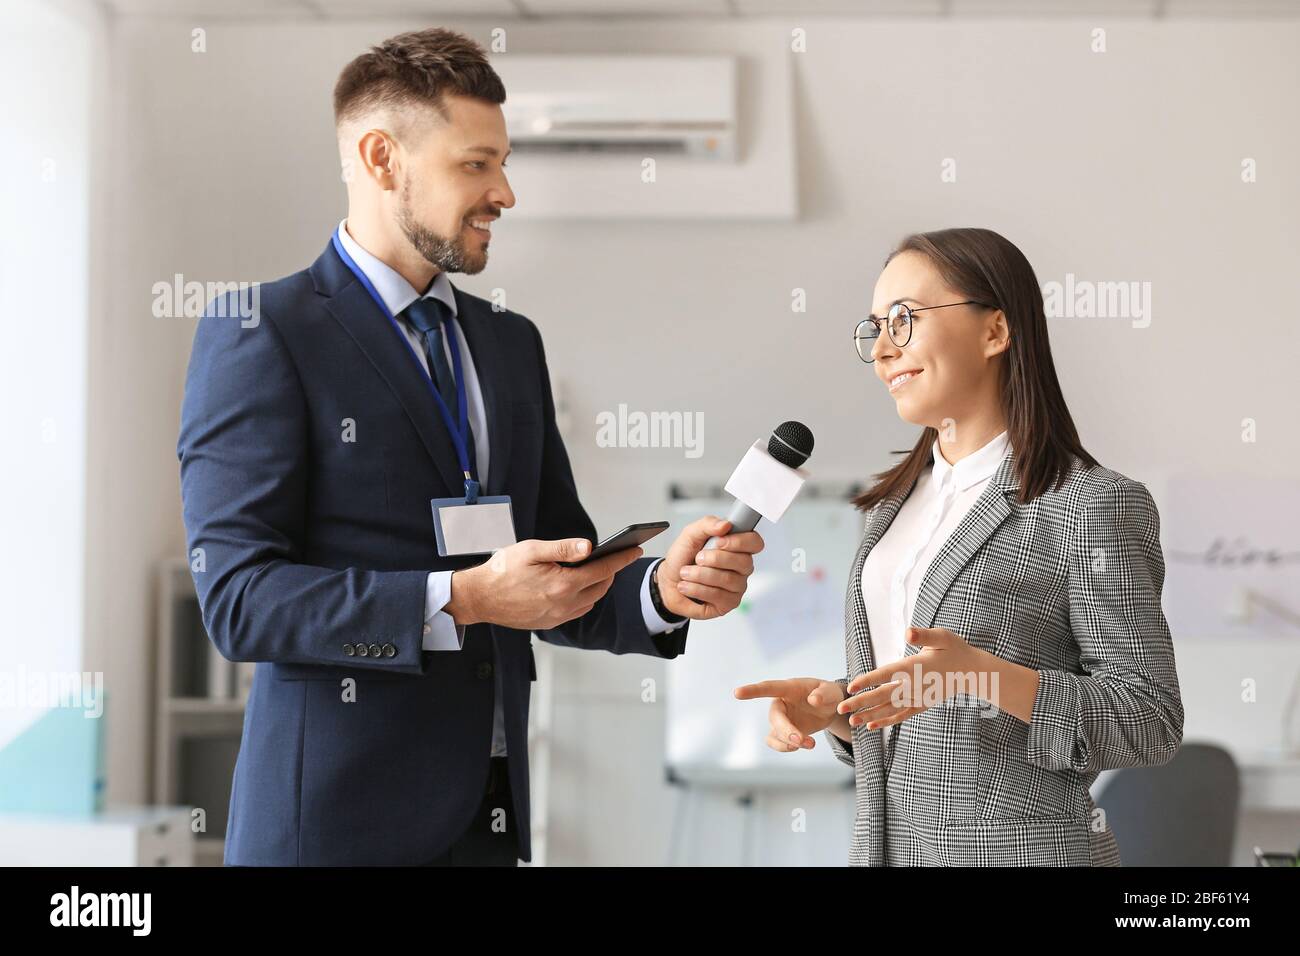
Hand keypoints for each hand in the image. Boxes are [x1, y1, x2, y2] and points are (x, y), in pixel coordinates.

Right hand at [446, 537, 642, 630]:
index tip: (635, 549)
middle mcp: (564, 604)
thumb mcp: (532, 550)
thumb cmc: (503, 570)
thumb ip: (563, 548)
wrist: (480, 598)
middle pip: (601, 587)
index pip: (603, 570)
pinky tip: (578, 585)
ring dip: (598, 585)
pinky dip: (584, 597)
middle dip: (611, 571)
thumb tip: (590, 547)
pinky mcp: (550, 622)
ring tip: (598, 569)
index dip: (622, 558)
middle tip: (615, 556)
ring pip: (590, 600)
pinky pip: (577, 610)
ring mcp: (558, 616)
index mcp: (563, 584)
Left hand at [655, 516, 763, 619]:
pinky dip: (697, 589)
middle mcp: (741, 567)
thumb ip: (707, 524)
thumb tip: (726, 524)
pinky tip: (687, 586)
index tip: (719, 541)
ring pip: (728, 580)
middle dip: (715, 559)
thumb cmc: (683, 558)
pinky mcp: (728, 603)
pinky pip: (719, 596)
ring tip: (685, 573)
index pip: (755, 542)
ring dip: (700, 575)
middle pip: (744, 562)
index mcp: (737, 546)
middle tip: (697, 558)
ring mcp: (737, 586)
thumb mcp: (690, 535)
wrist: (668, 581)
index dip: (740, 542)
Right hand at [733, 677, 846, 751]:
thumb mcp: (832, 692)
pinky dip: (785, 747)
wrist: (829, 709)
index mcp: (790, 688)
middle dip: (786, 731)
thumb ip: (825, 695)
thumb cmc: (828, 695)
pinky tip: (801, 746)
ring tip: (811, 744)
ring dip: (788, 742)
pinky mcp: (782, 732)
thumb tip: (813, 700)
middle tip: (802, 741)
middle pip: (775, 717)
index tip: (737, 693)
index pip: (769, 687)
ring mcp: (780, 718)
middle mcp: (781, 702)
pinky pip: (775, 742)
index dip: (753, 690)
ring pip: (775, 732)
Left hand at [837, 626, 984, 730]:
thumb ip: (924, 635)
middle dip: (861, 702)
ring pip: (890, 709)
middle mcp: (914, 686)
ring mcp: (918, 698)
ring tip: (851, 722)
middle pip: (883, 695)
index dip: (868, 681)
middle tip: (841, 708)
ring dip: (869, 715)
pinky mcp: (921, 705)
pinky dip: (886, 721)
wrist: (974, 672)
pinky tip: (871, 726)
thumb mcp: (942, 637)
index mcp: (915, 668)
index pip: (887, 675)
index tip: (851, 687)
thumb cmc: (955, 650)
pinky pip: (901, 715)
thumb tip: (908, 633)